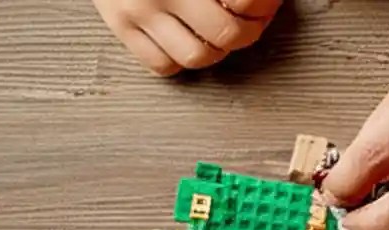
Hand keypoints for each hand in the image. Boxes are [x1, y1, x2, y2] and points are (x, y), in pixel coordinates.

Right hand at [92, 0, 280, 75]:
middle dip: (247, 31)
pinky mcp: (120, 25)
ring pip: (197, 57)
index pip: (245, 1)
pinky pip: (161, 65)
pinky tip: (188, 41)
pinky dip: (180, 60)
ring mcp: (140, 10)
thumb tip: (253, 2)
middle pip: (227, 34)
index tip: (268, 4)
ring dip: (217, 51)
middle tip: (251, 22)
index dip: (264, 7)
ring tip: (219, 35)